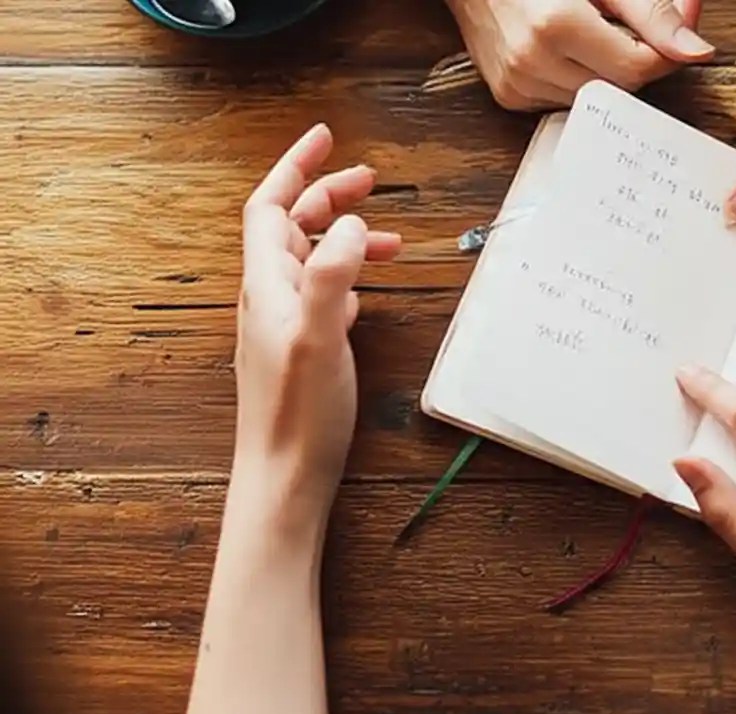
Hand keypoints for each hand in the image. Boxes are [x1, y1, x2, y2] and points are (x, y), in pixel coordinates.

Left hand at [233, 123, 400, 529]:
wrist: (283, 476)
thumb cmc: (298, 414)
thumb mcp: (320, 335)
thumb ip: (333, 275)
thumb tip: (348, 225)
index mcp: (268, 284)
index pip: (270, 206)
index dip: (295, 167)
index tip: (327, 138)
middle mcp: (271, 298)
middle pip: (293, 227)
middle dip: (328, 196)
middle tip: (371, 180)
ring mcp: (285, 324)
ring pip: (313, 261)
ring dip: (345, 239)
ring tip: (390, 240)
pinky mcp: (301, 350)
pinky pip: (323, 295)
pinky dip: (347, 278)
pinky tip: (367, 290)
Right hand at [445, 0, 711, 109]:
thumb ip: (653, 14)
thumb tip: (697, 52)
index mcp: (555, 24)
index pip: (638, 68)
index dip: (664, 53)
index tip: (672, 32)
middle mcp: (531, 61)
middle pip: (619, 89)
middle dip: (635, 60)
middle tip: (626, 25)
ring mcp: (516, 84)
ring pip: (596, 98)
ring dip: (606, 72)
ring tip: (590, 31)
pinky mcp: (508, 96)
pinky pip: (564, 101)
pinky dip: (578, 80)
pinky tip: (565, 49)